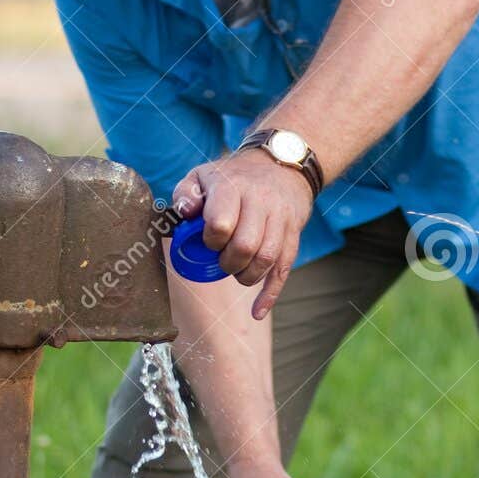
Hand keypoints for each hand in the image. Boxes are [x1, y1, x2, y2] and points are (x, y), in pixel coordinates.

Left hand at [172, 148, 314, 319]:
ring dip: (246, 276)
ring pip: (266, 260)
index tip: (209, 240)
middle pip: (245, 246)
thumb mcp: (203, 175)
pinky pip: (284, 269)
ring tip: (237, 271)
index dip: (211, 240)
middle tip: (222, 259)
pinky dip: (270, 295)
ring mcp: (280, 218)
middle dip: (228, 263)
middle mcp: (260, 201)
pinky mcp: (293, 234)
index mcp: (233, 186)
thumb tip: (186, 214)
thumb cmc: (234, 177)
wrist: (282, 166)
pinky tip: (257, 311)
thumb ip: (185, 194)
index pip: (221, 224)